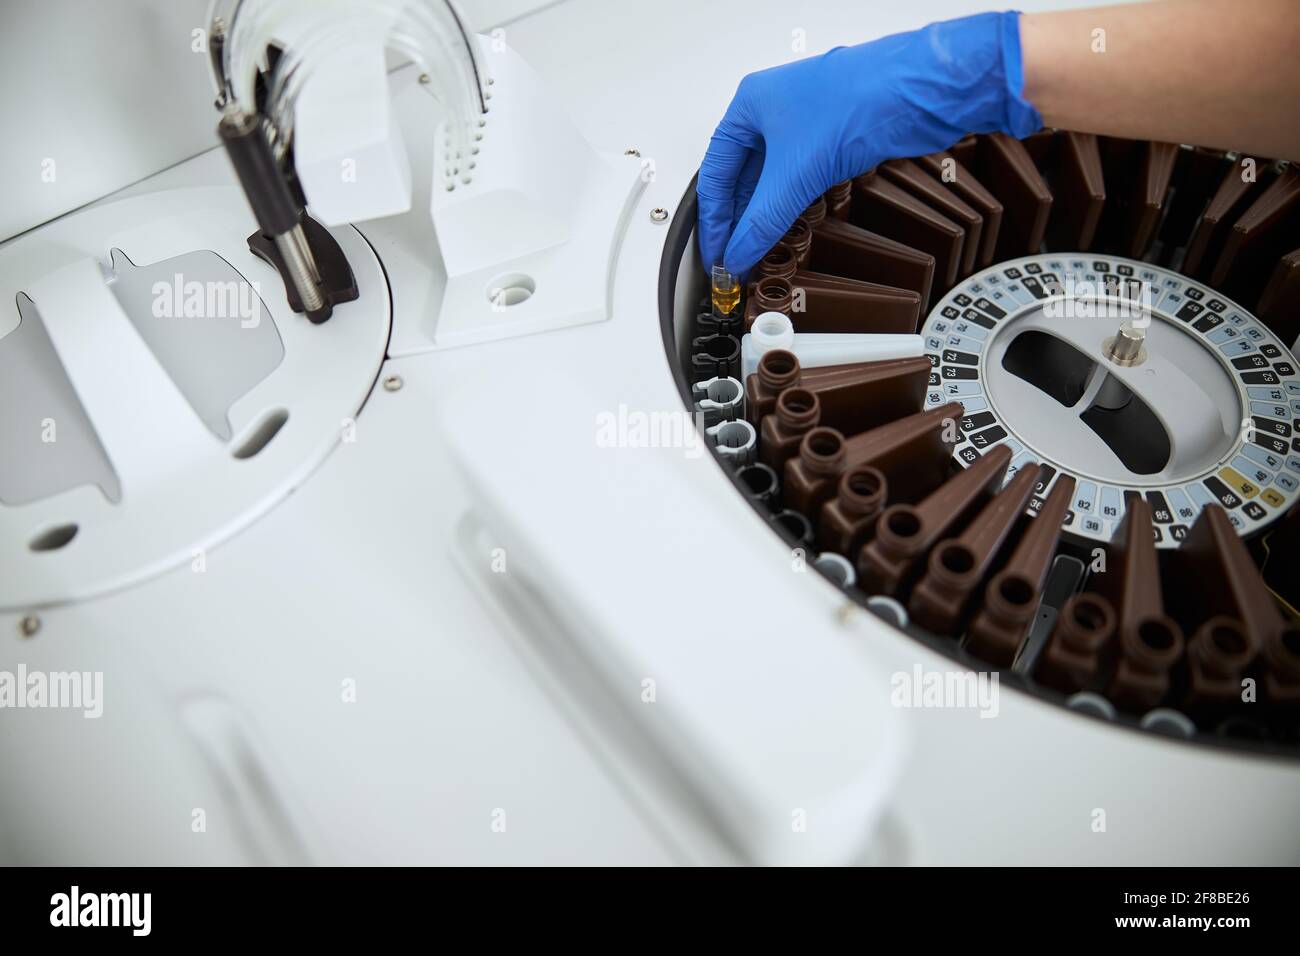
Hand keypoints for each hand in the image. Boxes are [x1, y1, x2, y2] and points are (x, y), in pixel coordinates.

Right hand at [697, 11, 1040, 275]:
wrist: (918, 91)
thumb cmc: (860, 99)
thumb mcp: (795, 174)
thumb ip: (760, 222)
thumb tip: (738, 255)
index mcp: (751, 104)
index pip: (715, 172)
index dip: (713, 219)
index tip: (716, 253)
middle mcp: (775, 112)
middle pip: (742, 177)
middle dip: (738, 221)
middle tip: (736, 258)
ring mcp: (806, 125)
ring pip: (773, 180)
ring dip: (765, 217)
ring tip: (759, 251)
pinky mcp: (834, 139)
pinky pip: (802, 181)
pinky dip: (791, 208)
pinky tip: (789, 231)